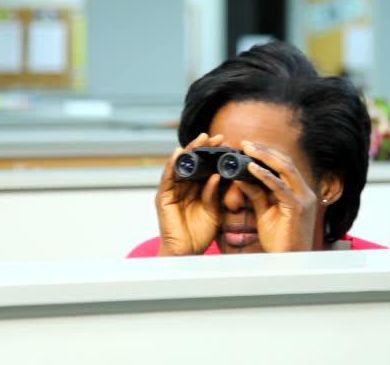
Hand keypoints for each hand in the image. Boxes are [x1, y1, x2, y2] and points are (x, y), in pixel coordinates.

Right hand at [155, 133, 223, 255]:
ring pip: (181, 166)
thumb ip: (214, 193)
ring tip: (201, 140)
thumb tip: (217, 175)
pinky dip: (172, 165)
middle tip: (216, 137)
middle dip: (203, 148)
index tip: (226, 143)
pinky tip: (179, 154)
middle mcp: (185, 187)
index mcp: (198, 189)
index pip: (206, 166)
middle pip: (194, 162)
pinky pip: (168, 178)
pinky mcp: (164, 197)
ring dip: (190, 152)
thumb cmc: (200, 234)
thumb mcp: (213, 210)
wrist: (187, 252)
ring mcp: (173, 191)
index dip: (214, 154)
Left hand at [235, 140, 318, 251]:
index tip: (250, 147)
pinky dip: (265, 175)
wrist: (288, 262)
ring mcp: (304, 199)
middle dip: (265, 150)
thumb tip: (241, 177)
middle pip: (286, 162)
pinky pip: (280, 186)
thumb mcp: (266, 211)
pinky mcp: (297, 208)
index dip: (268, 154)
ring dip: (265, 157)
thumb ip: (257, 193)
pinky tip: (252, 168)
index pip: (285, 166)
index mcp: (300, 192)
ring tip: (247, 149)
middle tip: (245, 143)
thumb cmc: (279, 240)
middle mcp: (305, 192)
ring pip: (286, 168)